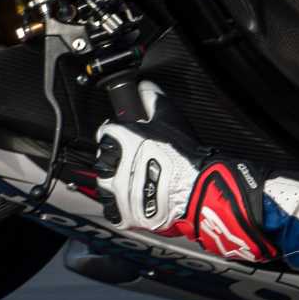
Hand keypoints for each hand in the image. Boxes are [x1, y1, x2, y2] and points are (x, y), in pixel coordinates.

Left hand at [94, 89, 272, 262]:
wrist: (195, 189)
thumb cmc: (184, 156)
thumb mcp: (170, 118)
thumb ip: (154, 99)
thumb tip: (145, 87)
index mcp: (119, 139)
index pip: (105, 132)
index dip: (117, 135)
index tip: (126, 140)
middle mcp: (112, 165)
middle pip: (103, 159)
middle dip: (115, 159)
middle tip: (135, 161)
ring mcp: (115, 191)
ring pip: (105, 184)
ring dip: (116, 182)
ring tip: (137, 181)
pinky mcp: (122, 212)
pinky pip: (112, 209)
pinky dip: (120, 206)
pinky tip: (135, 199)